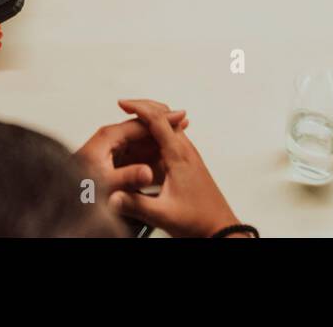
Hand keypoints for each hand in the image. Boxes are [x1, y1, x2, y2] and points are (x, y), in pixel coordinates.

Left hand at [75, 105, 189, 196]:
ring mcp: (111, 149)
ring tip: (178, 136)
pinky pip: (136, 152)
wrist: (63, 198)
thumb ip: (127, 178)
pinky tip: (163, 154)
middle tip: (184, 122)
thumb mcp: (104, 185)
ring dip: (159, 138)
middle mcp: (109, 139)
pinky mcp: (112, 160)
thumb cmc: (76, 189)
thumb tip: (147, 172)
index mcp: (107, 137)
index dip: (162, 120)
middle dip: (163, 125)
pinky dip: (150, 151)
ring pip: (140, 140)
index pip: (140, 123)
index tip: (180, 117)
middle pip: (142, 128)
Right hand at [106, 99, 242, 237]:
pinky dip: (154, 138)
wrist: (220, 229)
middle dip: (144, 108)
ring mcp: (187, 157)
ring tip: (128, 126)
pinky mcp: (187, 166)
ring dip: (149, 123)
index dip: (139, 108)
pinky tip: (142, 150)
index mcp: (179, 156)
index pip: (158, 120)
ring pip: (167, 130)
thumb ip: (136, 204)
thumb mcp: (163, 214)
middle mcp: (185, 151)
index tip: (123, 103)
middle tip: (125, 107)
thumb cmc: (199, 220)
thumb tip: (113, 197)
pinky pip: (169, 143)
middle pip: (164, 117)